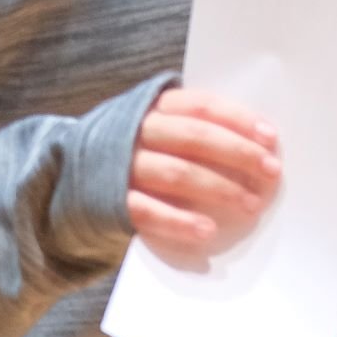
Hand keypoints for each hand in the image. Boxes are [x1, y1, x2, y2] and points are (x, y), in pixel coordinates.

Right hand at [126, 87, 280, 262]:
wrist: (64, 182)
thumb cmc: (133, 154)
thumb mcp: (158, 131)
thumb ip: (194, 130)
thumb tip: (255, 143)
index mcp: (153, 107)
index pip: (201, 106)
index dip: (238, 119)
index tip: (271, 137)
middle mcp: (136, 131)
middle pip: (194, 137)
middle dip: (238, 152)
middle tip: (272, 171)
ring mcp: (121, 166)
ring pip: (177, 172)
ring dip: (219, 188)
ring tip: (251, 205)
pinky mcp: (109, 202)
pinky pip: (148, 211)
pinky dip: (180, 221)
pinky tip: (207, 231)